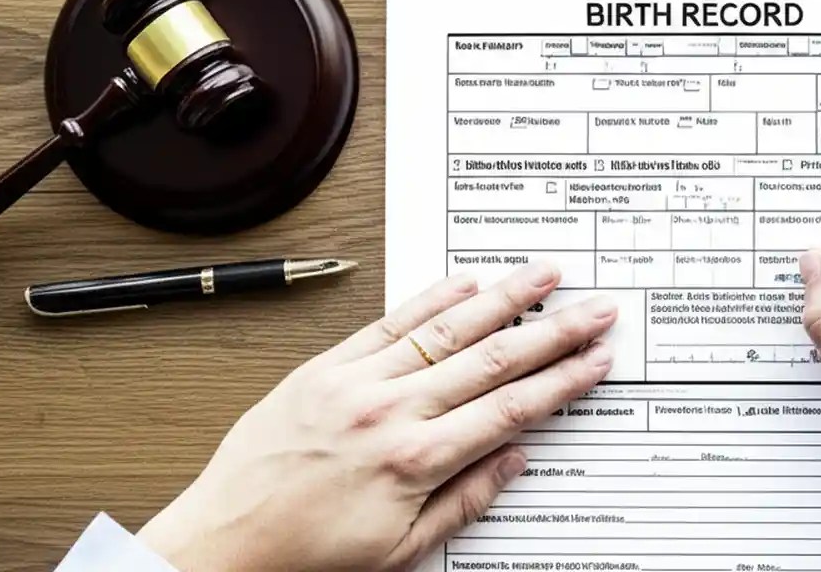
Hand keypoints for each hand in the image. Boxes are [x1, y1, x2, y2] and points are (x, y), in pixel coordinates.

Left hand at [136, 261, 615, 571]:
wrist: (226, 540)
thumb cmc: (307, 552)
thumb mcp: (401, 551)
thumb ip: (466, 501)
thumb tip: (515, 460)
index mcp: (416, 461)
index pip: (511, 409)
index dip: (562, 381)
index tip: (594, 361)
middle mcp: (392, 412)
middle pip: (494, 359)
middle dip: (554, 332)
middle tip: (594, 310)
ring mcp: (358, 382)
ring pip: (448, 329)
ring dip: (504, 299)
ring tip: (543, 276)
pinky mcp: (326, 367)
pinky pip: (389, 323)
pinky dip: (430, 298)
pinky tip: (465, 281)